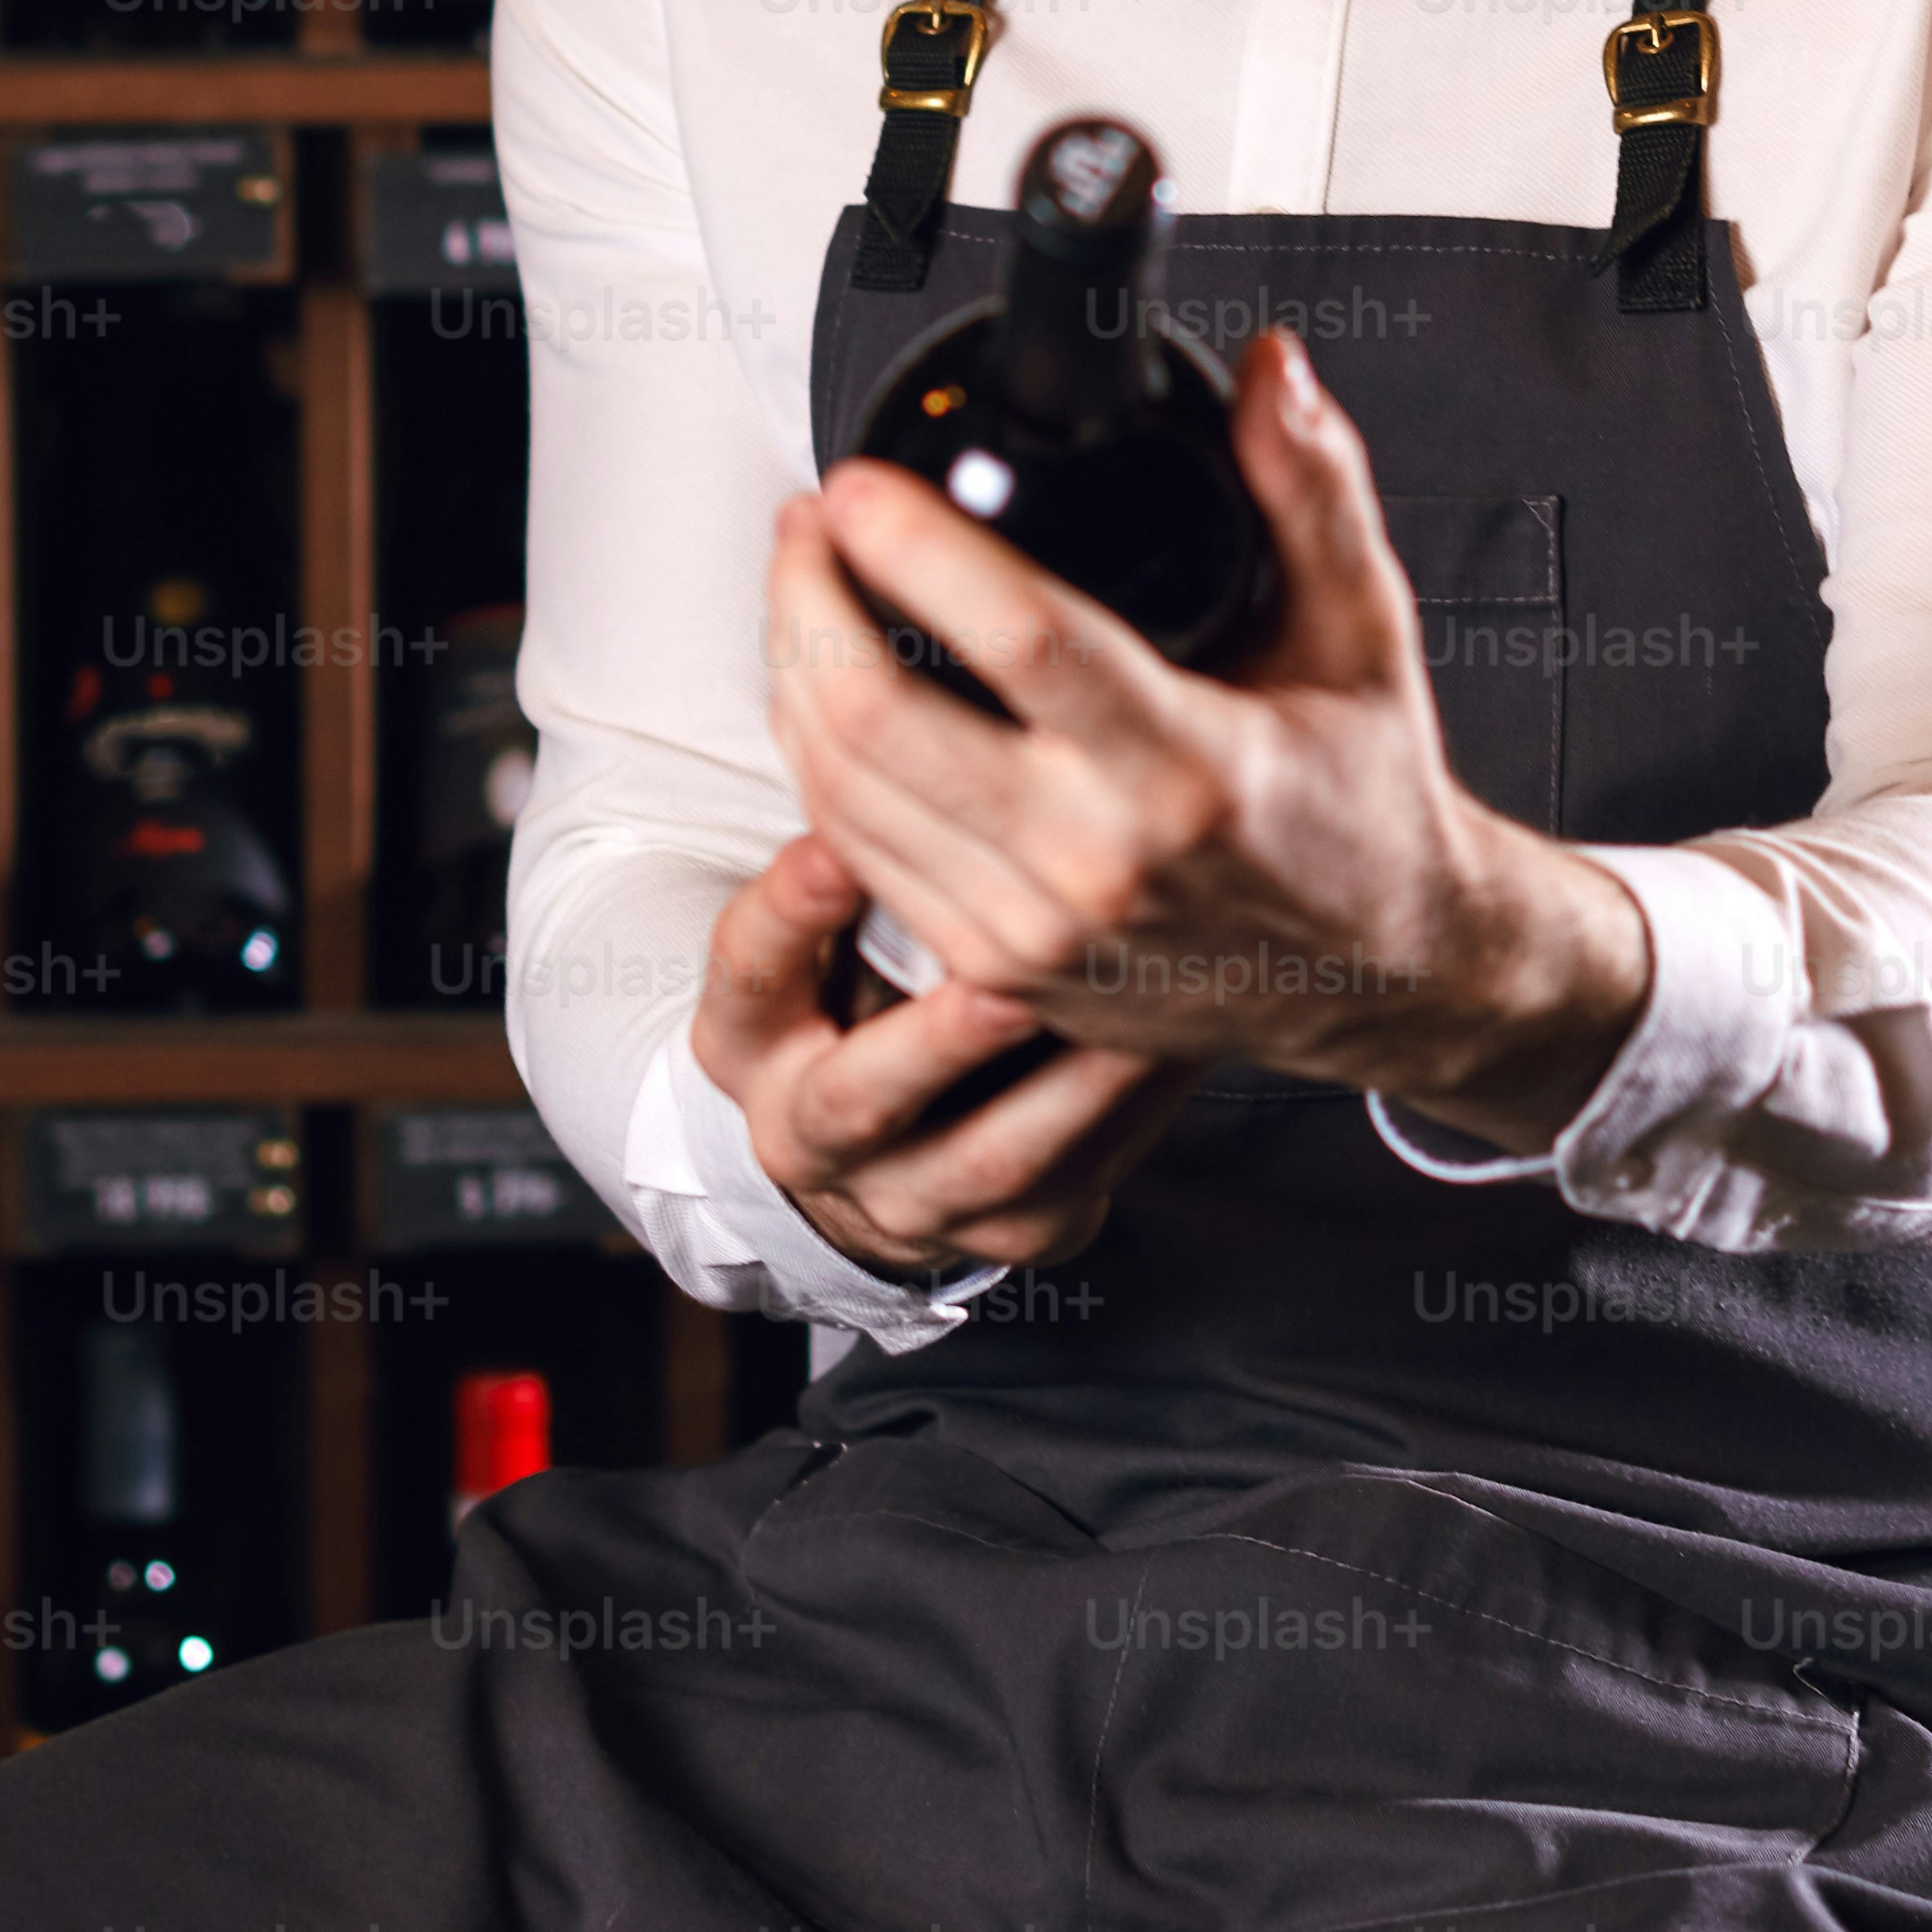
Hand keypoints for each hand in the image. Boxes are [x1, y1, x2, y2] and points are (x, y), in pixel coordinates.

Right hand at [692, 826, 1202, 1280]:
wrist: (904, 1140)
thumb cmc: (879, 975)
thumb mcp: (833, 919)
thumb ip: (864, 834)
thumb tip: (917, 697)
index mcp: (750, 1033)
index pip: (750, 970)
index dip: (791, 913)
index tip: (837, 844)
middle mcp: (806, 1129)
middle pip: (854, 1097)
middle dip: (932, 1042)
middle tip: (1002, 984)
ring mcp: (903, 1199)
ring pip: (982, 1159)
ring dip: (1064, 1088)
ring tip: (1137, 1017)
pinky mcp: (1004, 1234)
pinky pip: (1072, 1183)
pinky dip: (1130, 1114)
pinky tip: (1182, 1046)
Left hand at [762, 321, 1652, 1141]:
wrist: (1381, 972)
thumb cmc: (1366, 800)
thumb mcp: (1362, 631)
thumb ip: (1312, 488)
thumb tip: (1266, 368)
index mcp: (1192, 768)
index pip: (1017, 639)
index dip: (913, 547)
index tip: (859, 483)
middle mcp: (1098, 861)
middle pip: (879, 721)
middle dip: (808, 599)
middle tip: (810, 520)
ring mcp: (1035, 931)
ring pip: (842, 793)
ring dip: (794, 675)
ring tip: (803, 587)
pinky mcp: (997, 972)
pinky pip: (858, 857)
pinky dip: (818, 766)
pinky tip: (826, 696)